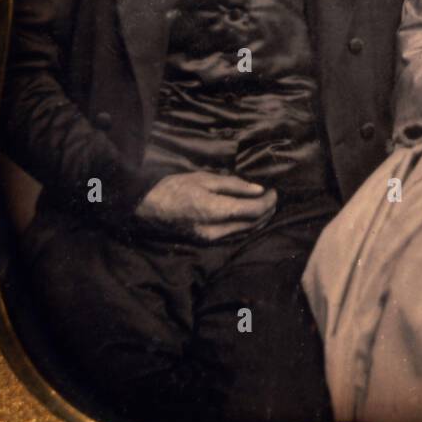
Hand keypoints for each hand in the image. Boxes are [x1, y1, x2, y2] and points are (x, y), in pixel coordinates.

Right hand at [135, 172, 275, 242]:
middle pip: (252, 225)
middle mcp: (216, 231)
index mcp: (216, 211)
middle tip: (273, 197)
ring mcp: (211, 240)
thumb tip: (259, 190)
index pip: (253, 210)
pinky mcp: (206, 242)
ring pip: (245, 233)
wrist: (146, 207)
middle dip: (267, 211)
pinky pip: (234, 236)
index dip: (268, 201)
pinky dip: (247, 227)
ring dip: (259, 221)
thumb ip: (233, 185)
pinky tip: (250, 217)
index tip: (274, 190)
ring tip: (266, 206)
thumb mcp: (204, 179)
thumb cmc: (174, 187)